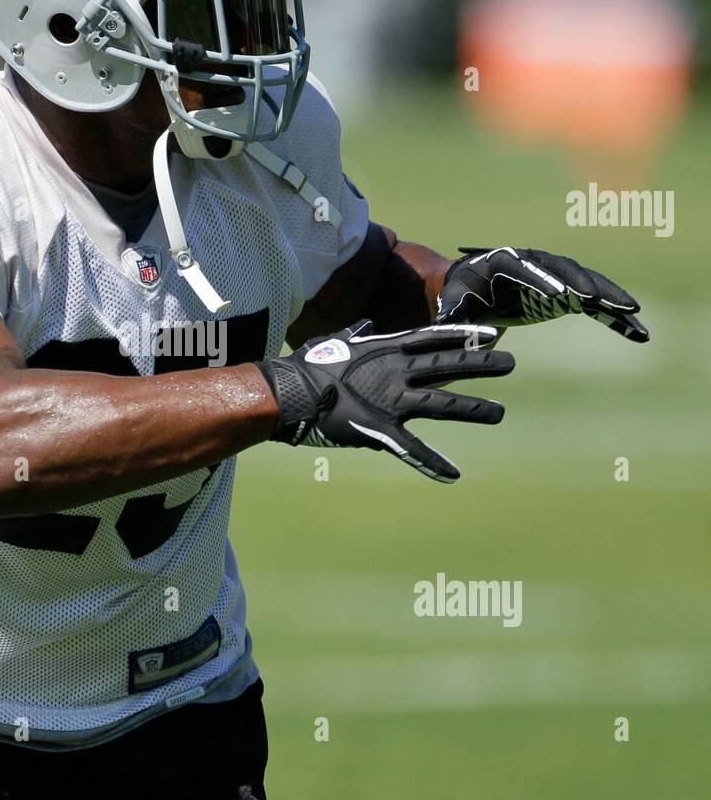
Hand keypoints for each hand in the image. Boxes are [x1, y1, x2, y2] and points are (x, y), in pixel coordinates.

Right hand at [255, 319, 513, 481]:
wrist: (288, 393)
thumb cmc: (305, 367)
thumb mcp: (335, 342)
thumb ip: (355, 334)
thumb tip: (362, 324)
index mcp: (385, 349)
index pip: (434, 337)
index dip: (464, 335)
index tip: (490, 333)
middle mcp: (395, 372)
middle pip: (447, 365)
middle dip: (480, 364)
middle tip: (510, 361)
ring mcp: (391, 401)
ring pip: (442, 404)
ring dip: (473, 409)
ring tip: (499, 413)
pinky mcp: (380, 429)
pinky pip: (412, 450)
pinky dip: (432, 463)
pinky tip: (453, 475)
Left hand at [436, 246, 648, 342]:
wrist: (472, 290)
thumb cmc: (458, 294)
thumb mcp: (452, 303)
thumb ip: (452, 311)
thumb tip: (448, 319)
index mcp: (504, 261)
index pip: (526, 268)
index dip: (544, 280)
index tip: (561, 297)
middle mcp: (535, 263)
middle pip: (565, 270)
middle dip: (585, 283)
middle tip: (599, 300)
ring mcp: (555, 277)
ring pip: (588, 284)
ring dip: (611, 297)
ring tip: (634, 313)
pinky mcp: (567, 295)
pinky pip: (595, 306)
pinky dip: (615, 317)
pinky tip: (637, 333)